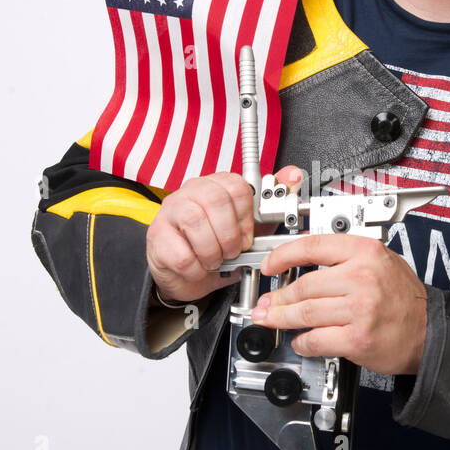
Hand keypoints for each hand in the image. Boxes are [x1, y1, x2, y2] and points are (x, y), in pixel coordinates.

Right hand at [147, 165, 303, 303]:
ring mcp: (170, 211)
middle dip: (230, 235)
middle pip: (217, 200)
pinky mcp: (157, 237)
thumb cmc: (217, 245)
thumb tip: (293, 176)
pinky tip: (198, 266)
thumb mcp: (249, 225)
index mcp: (217, 185)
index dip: (247, 218)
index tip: (247, 236)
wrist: (187, 273)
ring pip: (195, 221)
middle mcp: (192, 192)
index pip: (237, 187)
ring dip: (213, 250)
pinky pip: (181, 252)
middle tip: (232, 251)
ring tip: (215, 260)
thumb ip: (272, 202)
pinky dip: (196, 267)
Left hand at [252, 232, 427, 375]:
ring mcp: (360, 309)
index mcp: (365, 252)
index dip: (283, 256)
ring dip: (283, 319)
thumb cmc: (406, 299)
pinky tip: (301, 341)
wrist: (430, 332)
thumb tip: (303, 265)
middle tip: (267, 304)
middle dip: (278, 298)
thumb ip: (345, 258)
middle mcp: (362, 278)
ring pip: (306, 313)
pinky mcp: (357, 339)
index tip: (270, 266)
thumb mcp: (382, 261)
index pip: (313, 246)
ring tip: (272, 320)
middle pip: (304, 285)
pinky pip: (317, 340)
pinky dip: (303, 343)